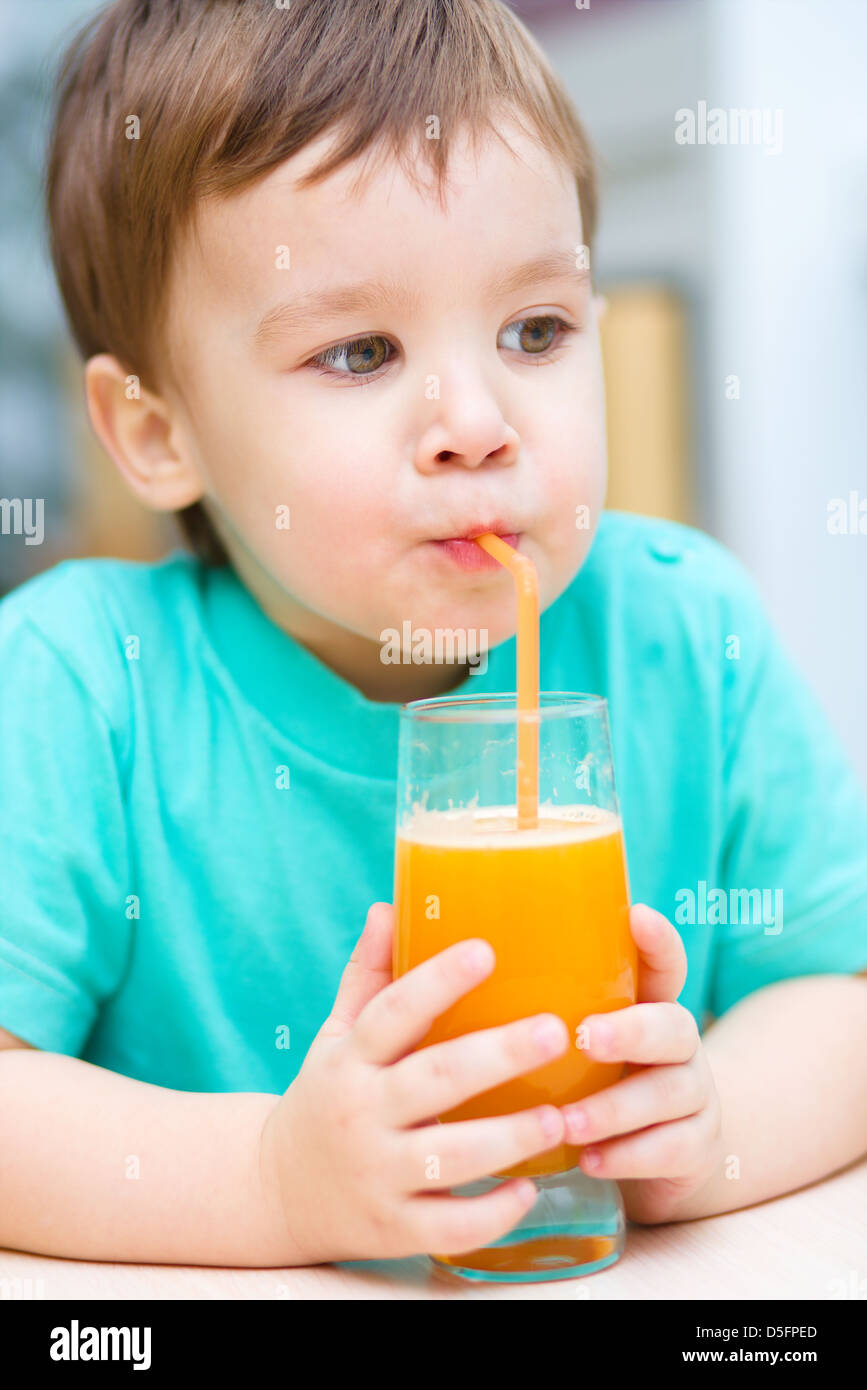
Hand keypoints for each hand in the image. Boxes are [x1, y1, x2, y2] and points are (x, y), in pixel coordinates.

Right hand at [258, 902, 571, 1264]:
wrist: (275, 1193)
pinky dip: (490, 1213)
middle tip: (555, 1031)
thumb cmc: (326, 1099)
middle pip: (432, 1079)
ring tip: (560, 1116)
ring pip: (449, 1157)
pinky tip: (528, 1188)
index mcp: (350, 1059)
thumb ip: (368, 976)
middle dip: (496, 1055)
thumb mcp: (336, 1037)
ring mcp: (377, 1175)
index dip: (437, 981)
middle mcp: (360, 1114)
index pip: (392, 1012)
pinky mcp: (392, 1229)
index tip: (485, 950)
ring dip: (508, 1137)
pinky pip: (448, 1226)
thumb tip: (390, 905)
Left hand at [561, 904, 724, 1224]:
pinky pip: (672, 1150)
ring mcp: (694, 1096)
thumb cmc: (595, 1083)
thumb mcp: (574, 1041)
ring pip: (673, 1092)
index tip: (636, 916)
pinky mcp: (697, 1148)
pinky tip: (590, 1160)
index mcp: (648, 1006)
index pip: (664, 965)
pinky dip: (629, 1156)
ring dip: (617, 1107)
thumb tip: (448, 957)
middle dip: (632, 1030)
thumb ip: (538, 1007)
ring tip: (568, 1121)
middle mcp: (678, 1045)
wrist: (661, 1157)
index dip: (656, 941)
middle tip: (586, 1037)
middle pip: (674, 1026)